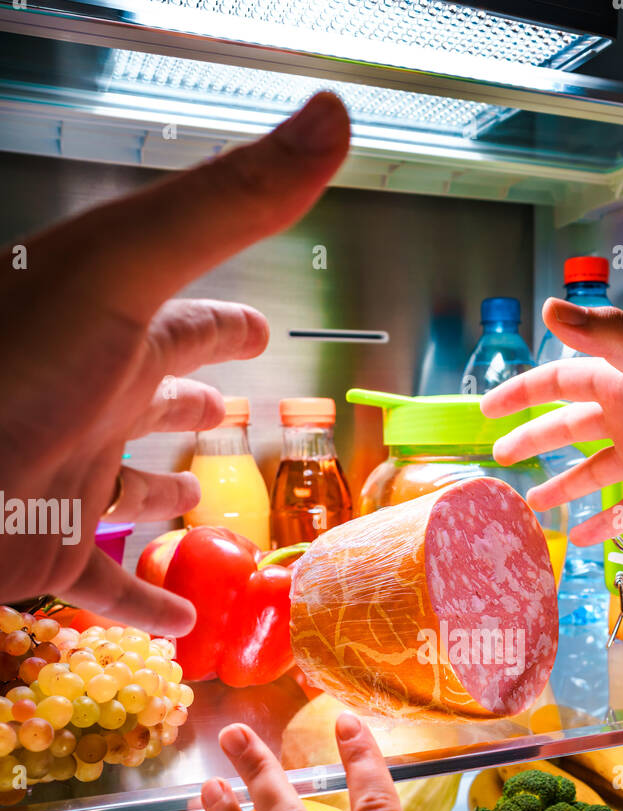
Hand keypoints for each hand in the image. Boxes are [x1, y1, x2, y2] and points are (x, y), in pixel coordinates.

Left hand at [0, 92, 349, 633]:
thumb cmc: (14, 363)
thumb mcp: (125, 264)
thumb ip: (228, 202)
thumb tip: (333, 116)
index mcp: (115, 333)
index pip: (188, 323)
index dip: (230, 325)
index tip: (260, 327)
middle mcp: (92, 403)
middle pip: (156, 401)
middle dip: (195, 401)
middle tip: (233, 408)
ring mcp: (69, 481)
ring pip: (131, 493)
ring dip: (166, 501)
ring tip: (203, 508)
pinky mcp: (48, 553)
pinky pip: (110, 586)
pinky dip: (148, 604)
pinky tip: (186, 624)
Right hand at [481, 299, 622, 545]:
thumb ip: (607, 336)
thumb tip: (548, 308)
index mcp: (621, 382)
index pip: (557, 381)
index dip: (521, 393)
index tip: (487, 409)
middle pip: (569, 427)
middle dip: (534, 440)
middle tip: (500, 458)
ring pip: (593, 471)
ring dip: (564, 487)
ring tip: (533, 506)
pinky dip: (604, 523)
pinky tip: (582, 539)